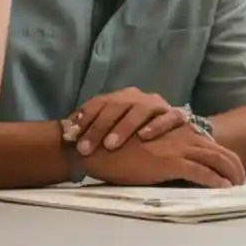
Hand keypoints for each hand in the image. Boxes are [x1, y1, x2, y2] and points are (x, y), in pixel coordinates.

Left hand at [68, 88, 190, 153]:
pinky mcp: (176, 115)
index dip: (84, 118)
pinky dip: (156, 125)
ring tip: (111, 144)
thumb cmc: (133, 136)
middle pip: (117, 106)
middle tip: (85, 148)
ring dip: (124, 127)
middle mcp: (138, 97)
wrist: (167, 131)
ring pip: (141, 109)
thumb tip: (68, 134)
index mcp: (120, 97)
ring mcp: (157, 104)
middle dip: (98, 128)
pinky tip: (144, 136)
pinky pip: (169, 117)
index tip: (70, 137)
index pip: (99, 103)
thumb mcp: (110, 130)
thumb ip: (93, 129)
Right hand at [82, 124, 245, 188]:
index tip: (231, 167)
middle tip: (243, 179)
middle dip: (234, 165)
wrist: (94, 145)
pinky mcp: (170, 161)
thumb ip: (161, 146)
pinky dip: (215, 180)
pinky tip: (224, 188)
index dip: (222, 154)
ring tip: (239, 185)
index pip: (207, 141)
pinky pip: (200, 171)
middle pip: (218, 149)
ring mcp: (177, 147)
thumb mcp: (143, 143)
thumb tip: (171, 159)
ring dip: (230, 173)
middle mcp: (181, 135)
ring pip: (215, 159)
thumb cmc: (112, 146)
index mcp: (175, 130)